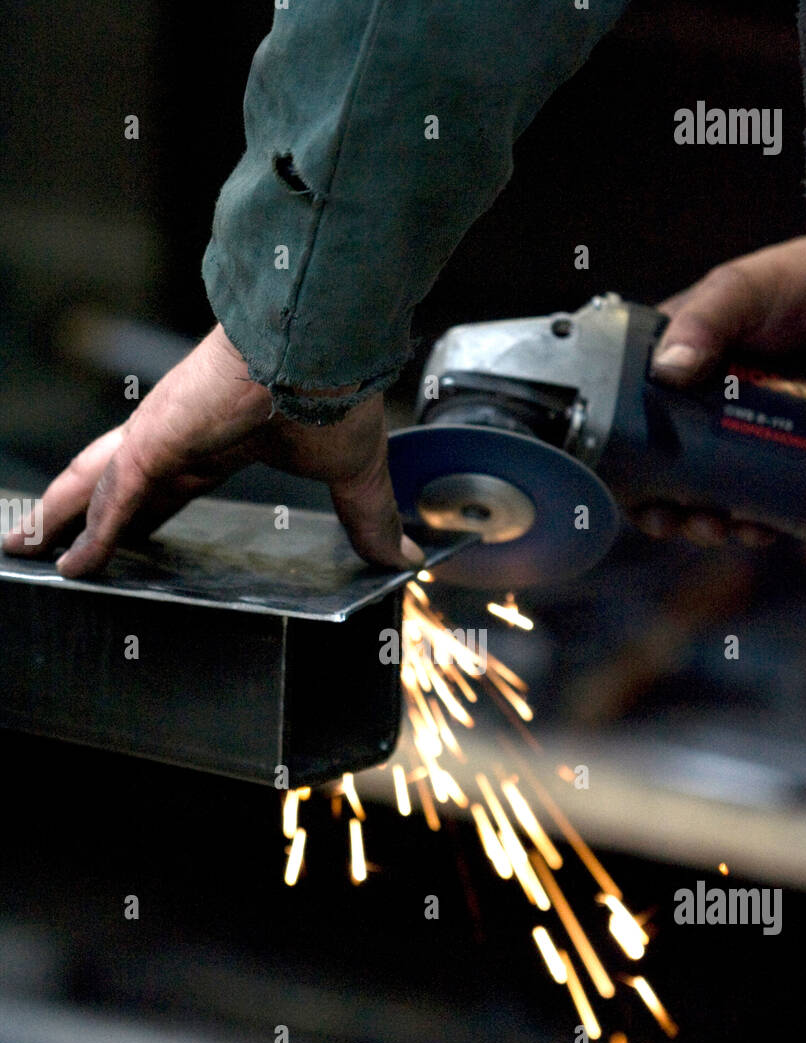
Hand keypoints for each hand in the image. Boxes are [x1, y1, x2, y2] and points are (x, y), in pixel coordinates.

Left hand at [2, 324, 423, 574]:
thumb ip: (368, 517)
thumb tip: (401, 552)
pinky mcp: (155, 442)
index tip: (129, 539)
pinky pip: (112, 500)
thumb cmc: (337, 391)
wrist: (324, 347)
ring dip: (63, 521)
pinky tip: (71, 565)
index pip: (172, 488)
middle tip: (52, 544)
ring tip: (28, 548)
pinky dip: (90, 534)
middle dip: (85, 518)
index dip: (145, 516)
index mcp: (223, 440)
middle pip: (119, 489)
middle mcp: (182, 437)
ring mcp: (162, 438)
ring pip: (96, 490)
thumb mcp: (352, 474)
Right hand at [638, 235, 805, 545]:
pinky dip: (753, 522)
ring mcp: (743, 430)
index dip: (625, 459)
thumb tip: (667, 371)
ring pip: (709, 490)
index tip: (628, 488)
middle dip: (663, 504)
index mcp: (677, 362)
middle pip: (666, 467)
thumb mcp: (743, 290)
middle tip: (672, 519)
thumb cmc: (804, 281)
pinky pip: (760, 498)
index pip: (633, 416)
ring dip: (704, 520)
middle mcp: (703, 402)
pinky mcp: (784, 450)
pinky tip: (756, 529)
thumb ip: (704, 320)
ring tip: (715, 528)